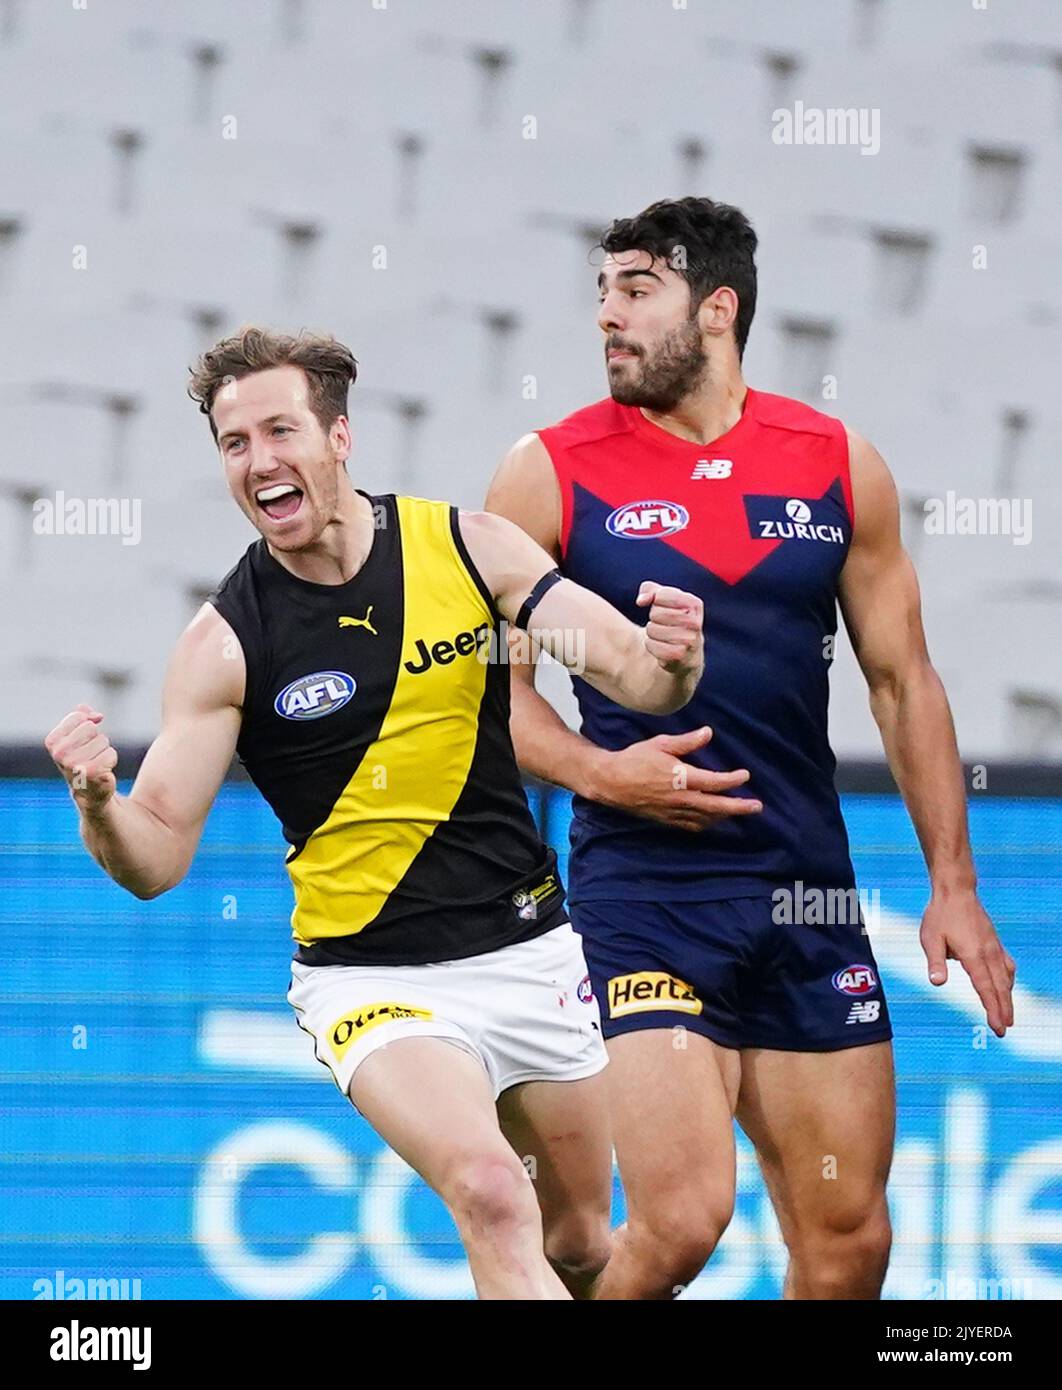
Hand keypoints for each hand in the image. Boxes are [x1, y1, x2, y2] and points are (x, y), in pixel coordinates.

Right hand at [44, 704, 118, 812]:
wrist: (88, 790)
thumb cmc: (82, 759)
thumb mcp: (78, 735)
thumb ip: (84, 718)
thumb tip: (96, 715)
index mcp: (52, 741)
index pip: (79, 716)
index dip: (87, 724)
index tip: (83, 740)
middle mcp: (59, 753)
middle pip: (91, 727)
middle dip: (96, 738)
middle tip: (90, 754)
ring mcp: (73, 764)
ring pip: (103, 740)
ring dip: (104, 750)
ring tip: (95, 763)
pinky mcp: (90, 773)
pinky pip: (111, 753)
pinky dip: (110, 760)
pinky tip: (102, 770)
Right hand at [590, 726, 762, 831]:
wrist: (610, 782)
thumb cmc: (635, 759)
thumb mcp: (660, 744)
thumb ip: (686, 742)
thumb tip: (708, 733)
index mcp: (681, 777)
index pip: (714, 781)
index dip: (732, 780)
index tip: (745, 775)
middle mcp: (680, 798)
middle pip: (716, 806)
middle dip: (738, 807)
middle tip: (757, 806)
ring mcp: (673, 811)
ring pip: (706, 818)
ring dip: (725, 816)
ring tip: (740, 811)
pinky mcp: (666, 819)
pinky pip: (691, 825)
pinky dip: (706, 824)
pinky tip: (714, 820)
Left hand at [635, 581, 703, 676]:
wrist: (686, 651)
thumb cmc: (673, 618)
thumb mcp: (663, 598)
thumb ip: (649, 590)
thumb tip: (641, 601)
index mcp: (694, 604)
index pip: (661, 595)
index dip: (656, 601)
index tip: (663, 606)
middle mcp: (695, 622)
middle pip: (656, 613)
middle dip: (654, 617)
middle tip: (663, 623)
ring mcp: (688, 641)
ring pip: (651, 629)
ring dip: (652, 632)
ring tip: (664, 635)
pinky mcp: (678, 655)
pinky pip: (651, 645)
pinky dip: (651, 645)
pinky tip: (662, 646)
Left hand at [920, 891, 1015, 1036]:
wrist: (956, 891)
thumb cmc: (940, 915)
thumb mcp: (930, 939)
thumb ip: (935, 962)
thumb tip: (937, 983)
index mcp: (973, 955)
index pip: (985, 988)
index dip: (992, 1009)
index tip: (998, 1027)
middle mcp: (988, 953)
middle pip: (1000, 987)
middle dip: (1003, 1010)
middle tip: (1004, 1030)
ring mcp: (994, 947)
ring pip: (1006, 978)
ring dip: (1008, 998)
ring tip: (1008, 1016)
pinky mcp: (994, 942)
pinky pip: (1006, 966)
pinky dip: (1008, 981)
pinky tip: (1007, 987)